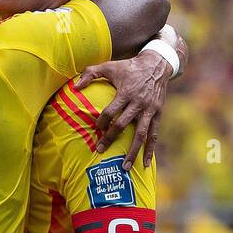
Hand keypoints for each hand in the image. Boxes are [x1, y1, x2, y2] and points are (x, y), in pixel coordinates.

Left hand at [75, 49, 170, 168]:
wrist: (157, 65)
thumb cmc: (128, 67)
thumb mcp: (109, 66)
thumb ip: (90, 73)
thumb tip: (74, 86)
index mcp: (126, 92)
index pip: (111, 111)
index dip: (101, 120)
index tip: (95, 128)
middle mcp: (138, 103)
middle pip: (123, 124)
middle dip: (111, 138)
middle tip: (100, 150)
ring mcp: (150, 110)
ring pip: (141, 134)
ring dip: (133, 152)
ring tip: (125, 167)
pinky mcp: (158, 114)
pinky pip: (154, 135)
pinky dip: (151, 149)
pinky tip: (146, 163)